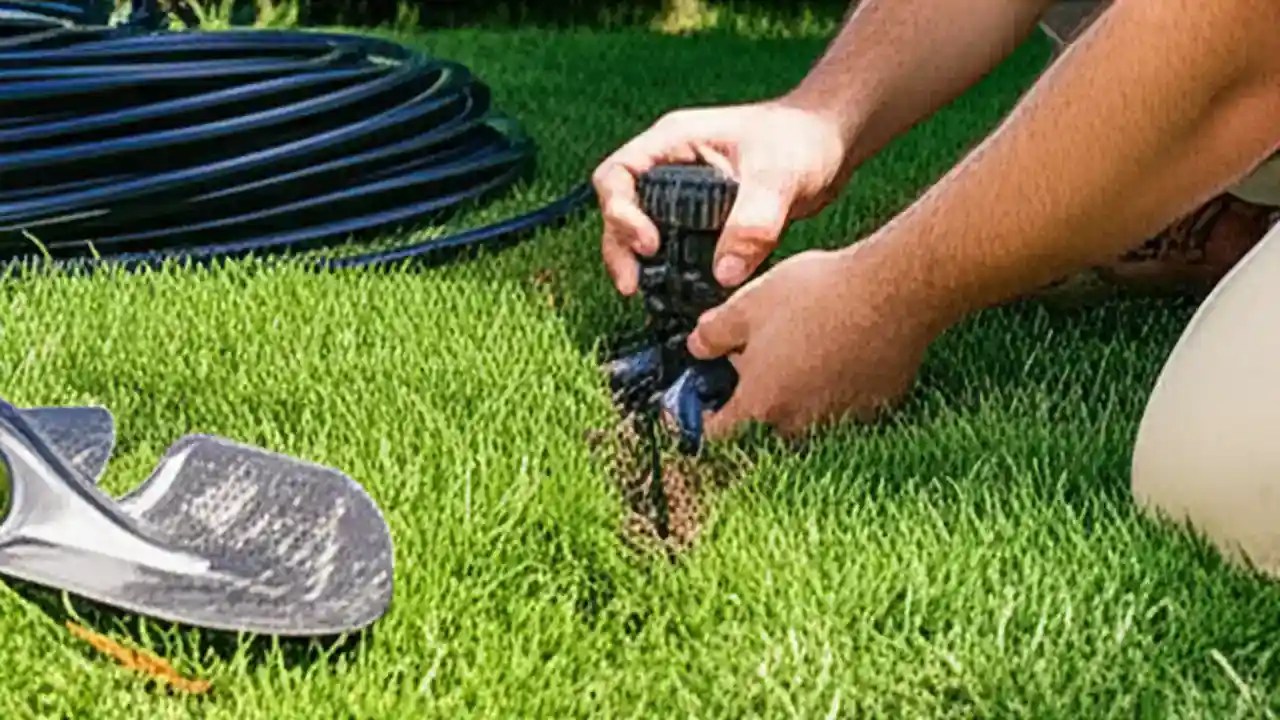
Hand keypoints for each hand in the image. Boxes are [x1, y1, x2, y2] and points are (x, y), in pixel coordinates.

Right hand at [592, 98, 854, 295]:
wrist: (833, 143)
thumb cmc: (804, 139)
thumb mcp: (779, 176)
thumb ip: (753, 222)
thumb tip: (723, 275)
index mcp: (673, 142)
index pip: (618, 175)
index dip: (621, 213)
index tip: (649, 245)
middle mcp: (670, 167)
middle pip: (621, 210)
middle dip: (620, 249)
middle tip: (633, 287)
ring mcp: (685, 195)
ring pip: (644, 232)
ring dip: (644, 265)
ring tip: (652, 296)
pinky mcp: (704, 220)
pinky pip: (675, 247)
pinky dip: (675, 272)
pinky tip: (686, 296)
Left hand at [686, 245, 940, 439]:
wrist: (893, 291)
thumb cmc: (818, 296)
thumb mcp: (747, 305)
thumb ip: (712, 334)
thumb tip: (697, 347)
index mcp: (761, 405)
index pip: (716, 434)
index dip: (700, 418)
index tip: (700, 402)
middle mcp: (799, 425)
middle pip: (761, 428)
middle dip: (752, 401)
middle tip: (753, 363)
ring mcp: (840, 421)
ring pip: (802, 419)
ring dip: (793, 396)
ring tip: (799, 353)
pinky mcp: (874, 408)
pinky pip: (840, 408)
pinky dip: (831, 390)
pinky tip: (836, 355)